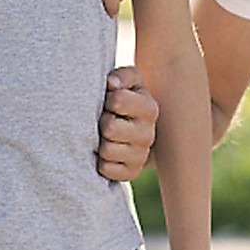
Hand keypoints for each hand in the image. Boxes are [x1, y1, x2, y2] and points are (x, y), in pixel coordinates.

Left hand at [97, 66, 158, 181]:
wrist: (135, 128)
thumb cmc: (126, 99)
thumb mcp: (129, 82)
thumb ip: (122, 76)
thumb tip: (111, 84)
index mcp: (149, 108)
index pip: (117, 101)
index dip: (107, 99)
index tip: (110, 100)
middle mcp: (148, 134)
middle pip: (110, 127)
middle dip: (101, 121)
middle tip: (106, 119)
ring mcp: (141, 156)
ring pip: (106, 150)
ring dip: (100, 141)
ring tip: (106, 135)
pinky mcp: (131, 173)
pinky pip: (106, 169)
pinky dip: (100, 160)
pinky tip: (105, 152)